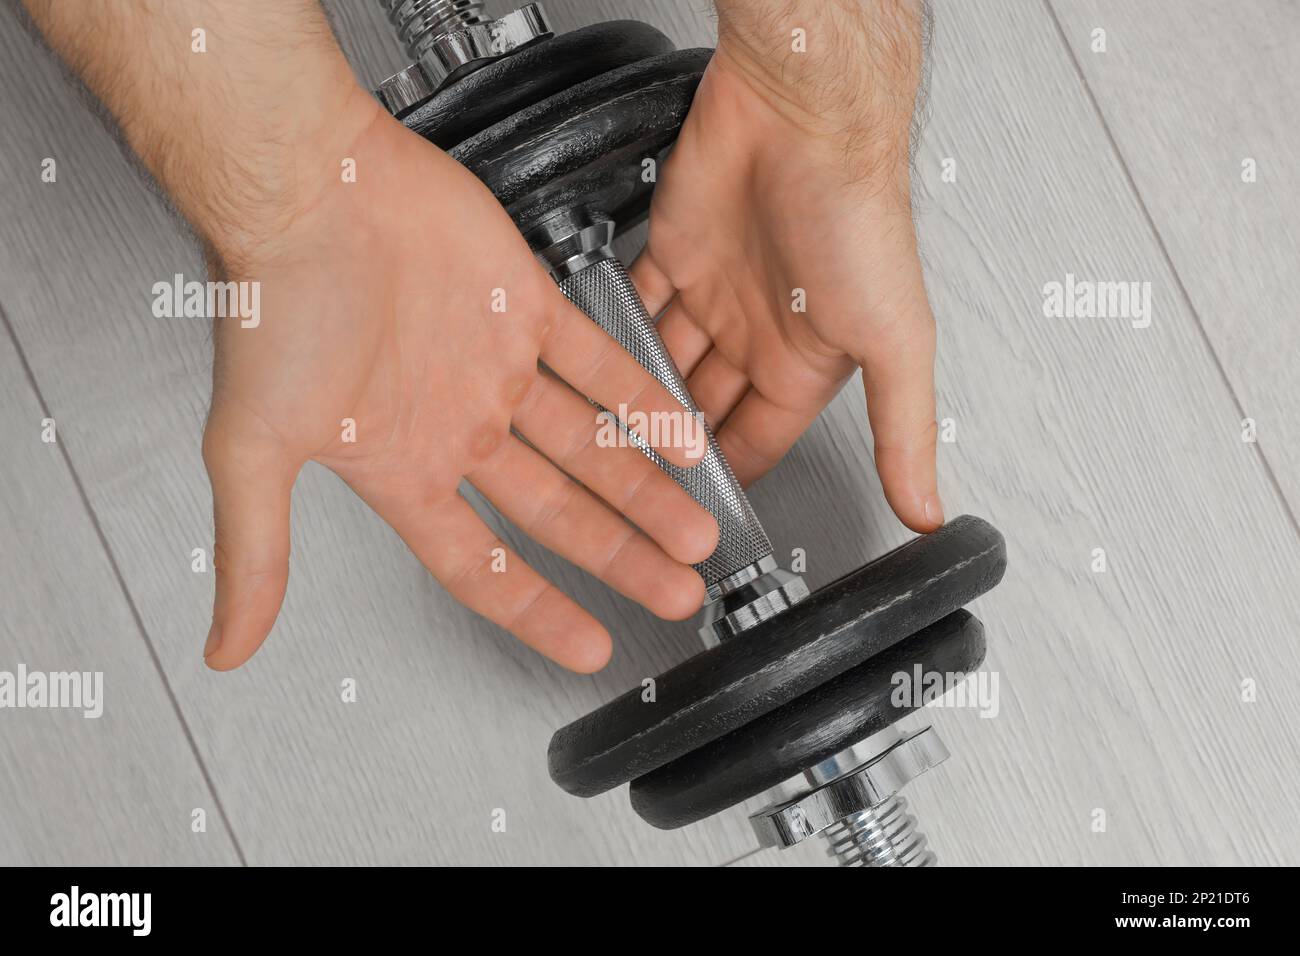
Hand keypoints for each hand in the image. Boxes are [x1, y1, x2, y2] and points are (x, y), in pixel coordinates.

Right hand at [201, 98, 718, 672]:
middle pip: (557, 511)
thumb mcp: (254, 449)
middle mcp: (457, 423)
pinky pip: (602, 363)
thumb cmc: (275, 304)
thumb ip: (257, 551)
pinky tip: (685, 436)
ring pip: (590, 444)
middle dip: (621, 555)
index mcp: (401, 466)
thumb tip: (230, 644)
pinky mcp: (526, 305)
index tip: (589, 647)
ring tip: (697, 531)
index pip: (480, 564)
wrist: (308, 189)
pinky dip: (645, 400)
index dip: (537, 610)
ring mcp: (496, 367)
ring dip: (645, 489)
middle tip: (677, 593)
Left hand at [632, 0, 941, 531]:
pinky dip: (615, 331)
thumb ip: (904, 429)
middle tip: (632, 475)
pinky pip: (634, 304)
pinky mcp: (671, 253)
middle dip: (671, 441)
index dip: (729, 476)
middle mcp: (757, 332)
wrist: (804, 120)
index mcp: (806, 364)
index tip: (695, 513)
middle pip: (701, 407)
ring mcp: (712, 293)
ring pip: (663, 362)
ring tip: (601, 430)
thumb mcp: (895, 341)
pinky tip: (593, 361)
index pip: (758, 440)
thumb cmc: (858, 216)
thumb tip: (928, 509)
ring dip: (637, 394)